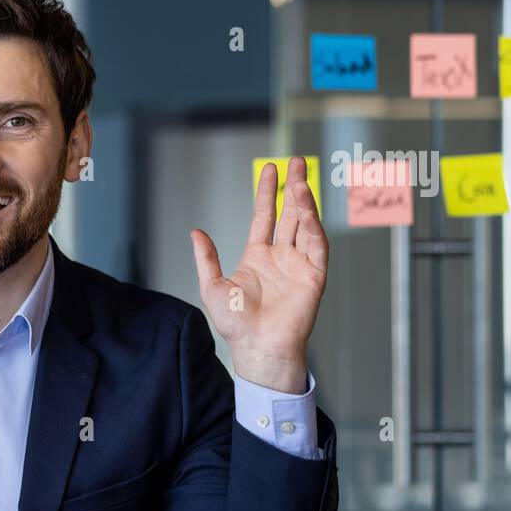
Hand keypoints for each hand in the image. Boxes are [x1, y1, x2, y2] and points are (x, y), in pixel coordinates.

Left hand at [189, 156, 328, 393]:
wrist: (258, 348)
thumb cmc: (236, 325)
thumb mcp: (212, 287)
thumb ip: (206, 258)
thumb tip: (195, 232)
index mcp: (257, 257)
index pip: (264, 216)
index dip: (267, 193)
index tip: (270, 169)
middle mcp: (281, 257)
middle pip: (289, 214)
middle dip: (294, 188)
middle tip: (297, 162)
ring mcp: (299, 265)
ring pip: (305, 225)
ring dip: (304, 203)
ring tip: (301, 180)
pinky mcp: (314, 277)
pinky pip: (316, 247)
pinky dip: (313, 228)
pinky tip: (307, 212)